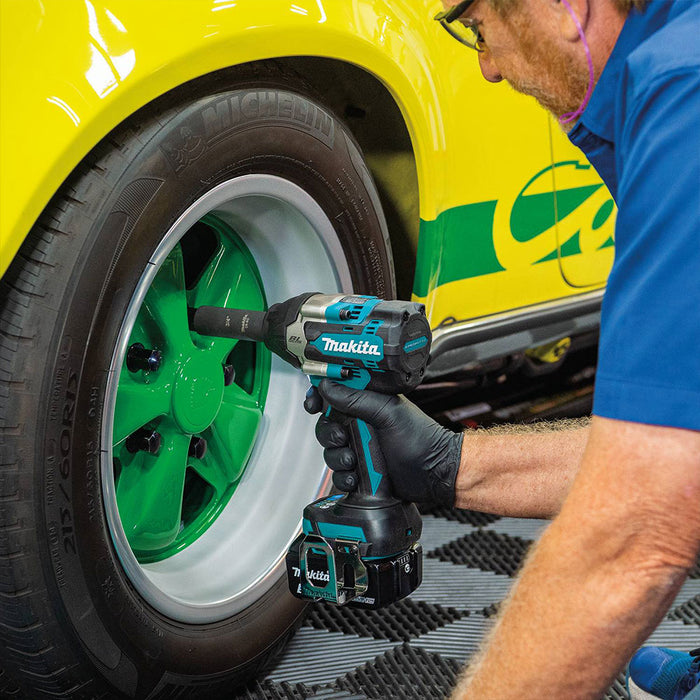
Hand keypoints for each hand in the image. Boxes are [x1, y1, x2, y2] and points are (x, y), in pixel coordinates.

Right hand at [305, 379, 463, 505]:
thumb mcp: (388, 413)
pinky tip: (357, 477)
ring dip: (337, 458)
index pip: (334, 393)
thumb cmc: (422, 439)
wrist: (434, 474)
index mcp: (367, 403)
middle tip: (343, 439)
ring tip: (354, 461)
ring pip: (330, 451)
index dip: (319, 397)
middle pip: (326, 424)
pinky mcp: (360, 470)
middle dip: (329, 434)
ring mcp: (360, 447)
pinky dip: (344, 477)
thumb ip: (357, 399)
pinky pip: (338, 474)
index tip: (313, 404)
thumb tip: (328, 386)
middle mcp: (361, 424)